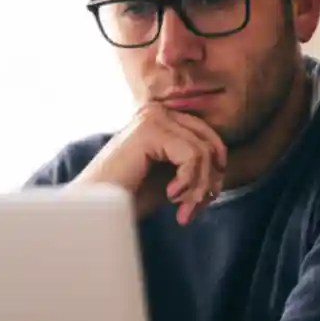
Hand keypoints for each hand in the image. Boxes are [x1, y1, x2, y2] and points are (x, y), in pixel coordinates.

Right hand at [70, 104, 227, 224]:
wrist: (94, 208)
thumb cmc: (128, 196)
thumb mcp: (170, 177)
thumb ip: (193, 166)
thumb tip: (224, 166)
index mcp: (161, 118)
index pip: (208, 137)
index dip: (213, 172)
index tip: (199, 203)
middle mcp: (156, 111)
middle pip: (210, 142)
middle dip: (208, 181)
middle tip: (193, 210)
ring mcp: (152, 116)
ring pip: (203, 151)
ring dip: (197, 187)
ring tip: (182, 208)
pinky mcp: (149, 129)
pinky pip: (192, 155)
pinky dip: (188, 182)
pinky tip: (170, 196)